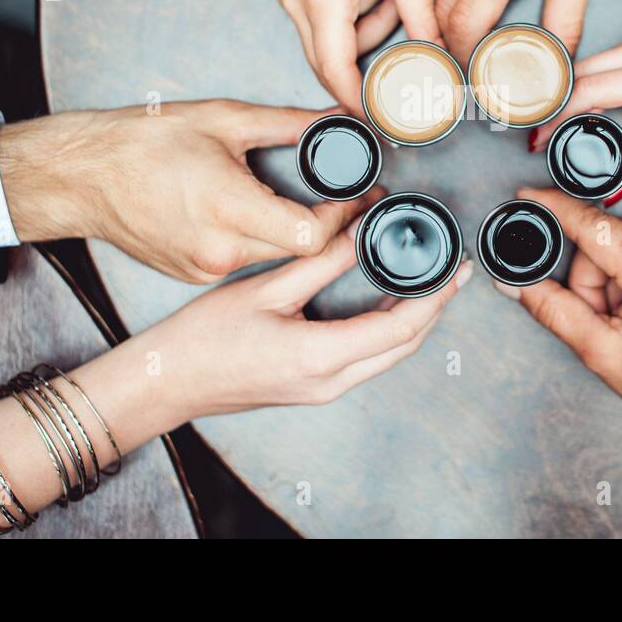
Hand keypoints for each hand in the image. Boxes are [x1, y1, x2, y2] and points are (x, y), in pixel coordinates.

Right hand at [0, 99, 369, 282]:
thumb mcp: (222, 119)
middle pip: (298, 250)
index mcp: (228, 208)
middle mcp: (218, 249)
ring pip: (273, 257)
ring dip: (291, 233)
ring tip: (299, 203)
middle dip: (325, 224)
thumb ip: (288, 122)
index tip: (357, 198)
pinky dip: (258, 242)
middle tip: (344, 198)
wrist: (81, 178)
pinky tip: (253, 217)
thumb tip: (335, 118)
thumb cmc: (141, 143)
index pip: (311, 235)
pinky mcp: (193, 275)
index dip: (342, 218)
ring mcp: (204, 268)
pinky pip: (243, 262)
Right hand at [152, 224, 472, 421]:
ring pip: (389, 355)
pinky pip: (367, 359)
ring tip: (428, 278)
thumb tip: (362, 231)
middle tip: (452, 268)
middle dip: (434, 306)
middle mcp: (330, 382)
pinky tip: (388, 300)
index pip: (401, 327)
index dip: (435, 296)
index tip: (455, 267)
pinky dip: (387, 329)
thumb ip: (321, 261)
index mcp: (321, 357)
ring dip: (413, 319)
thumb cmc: (203, 338)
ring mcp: (323, 390)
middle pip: (404, 345)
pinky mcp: (313, 388)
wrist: (166, 383)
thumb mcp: (267, 288)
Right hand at [279, 0, 439, 112]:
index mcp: (321, 0)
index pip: (337, 72)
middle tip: (405, 88)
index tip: (386, 120)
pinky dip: (358, 17)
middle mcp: (296, 4)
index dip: (361, 101)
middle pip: (330, 64)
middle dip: (367, 75)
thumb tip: (439, 55)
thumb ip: (421, 15)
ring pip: (333, 42)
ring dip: (368, 36)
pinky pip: (330, 21)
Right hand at [530, 16, 621, 196]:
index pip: (586, 92)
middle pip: (581, 71)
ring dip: (577, 87)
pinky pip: (615, 50)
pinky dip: (601, 73)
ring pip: (596, 58)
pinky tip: (599, 96)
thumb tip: (613, 191)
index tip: (538, 139)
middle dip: (556, 102)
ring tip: (565, 121)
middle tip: (540, 133)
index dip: (555, 118)